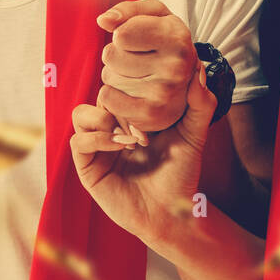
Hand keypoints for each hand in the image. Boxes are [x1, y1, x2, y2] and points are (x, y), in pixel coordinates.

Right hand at [71, 62, 214, 244]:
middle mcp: (110, 127)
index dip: (130, 86)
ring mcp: (97, 147)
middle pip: (97, 96)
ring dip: (103, 120)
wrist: (172, 212)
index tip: (153, 101)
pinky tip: (120, 146)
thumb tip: (198, 67)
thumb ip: (200, 102)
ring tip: (129, 137)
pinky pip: (78, 141)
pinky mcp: (87, 167)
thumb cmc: (182, 174)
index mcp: (130, 115)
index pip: (116, 85)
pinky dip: (97, 139)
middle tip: (143, 127)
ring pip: (80, 114)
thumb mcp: (195, 133)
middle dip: (119, 105)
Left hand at [96, 0, 195, 135]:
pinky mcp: (151, 114)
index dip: (122, 33)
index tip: (136, 37)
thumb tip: (104, 20)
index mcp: (178, 39)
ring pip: (108, 76)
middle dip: (116, 54)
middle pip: (110, 54)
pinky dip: (112, 95)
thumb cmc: (163, 41)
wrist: (186, 83)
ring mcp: (165, 93)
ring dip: (116, 75)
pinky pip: (107, 97)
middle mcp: (176, 67)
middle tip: (138, 58)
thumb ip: (127, 10)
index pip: (121, 34)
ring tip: (138, 75)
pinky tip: (131, 93)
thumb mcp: (154, 15)